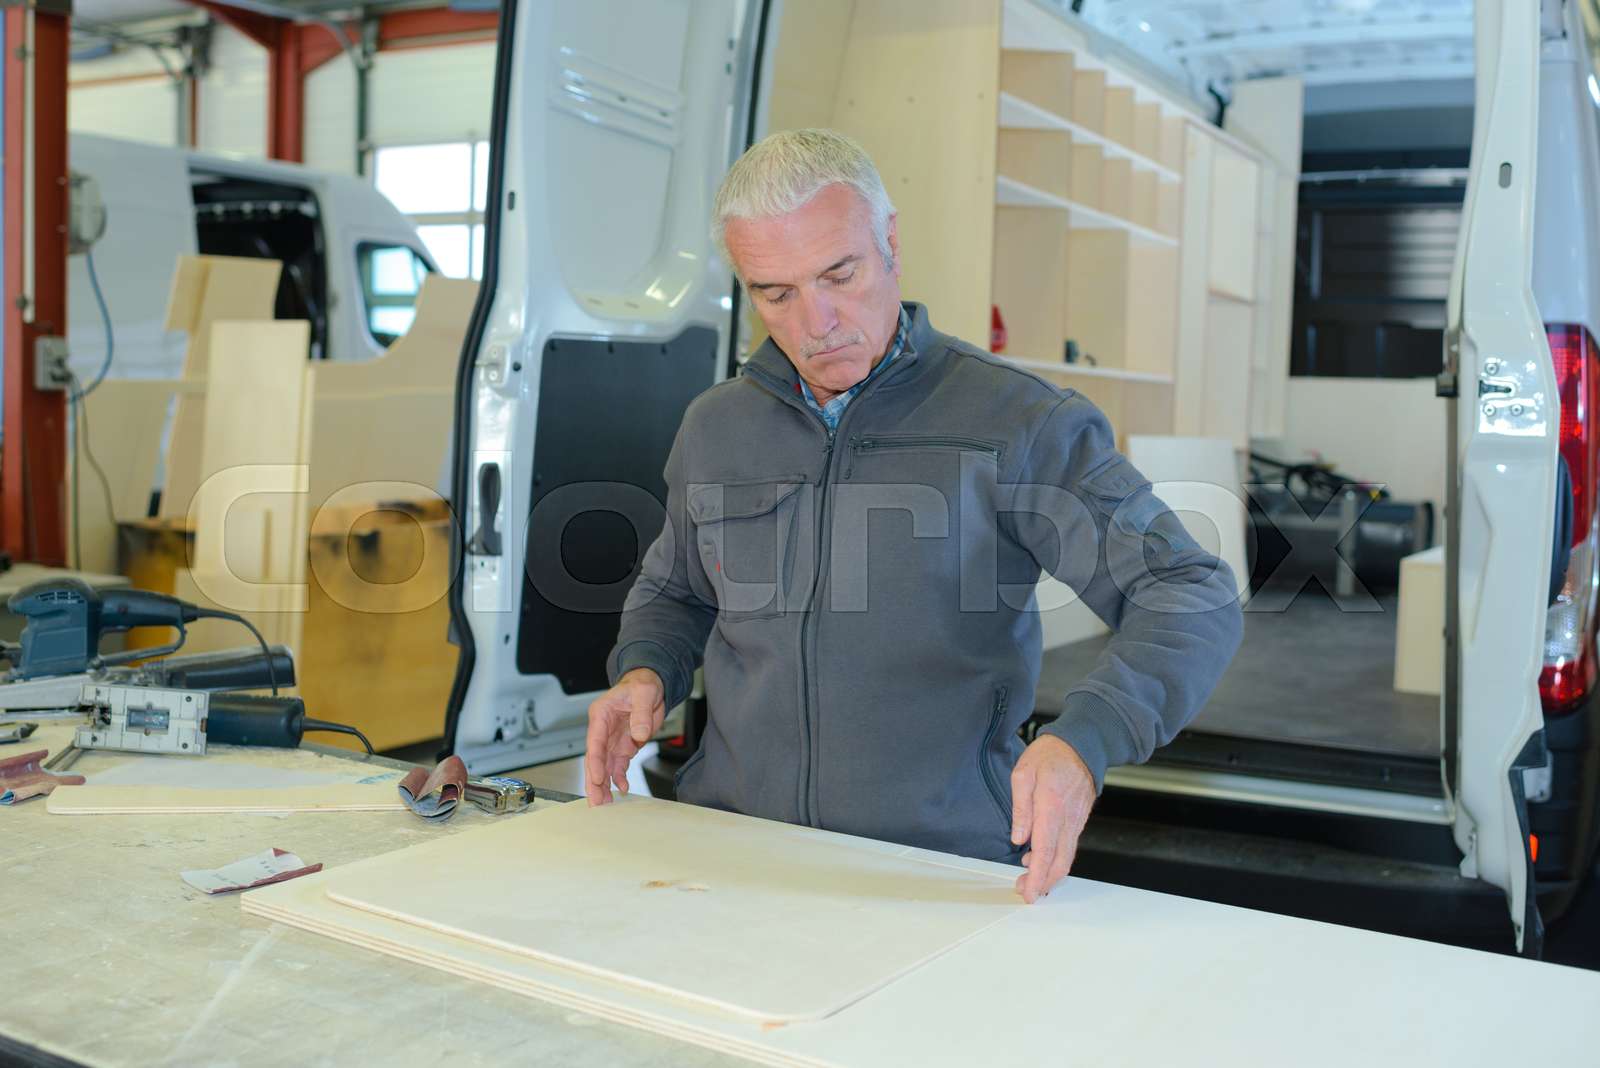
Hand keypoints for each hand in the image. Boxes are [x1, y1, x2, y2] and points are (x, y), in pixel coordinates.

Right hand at [584, 668, 664, 805]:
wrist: (650, 686)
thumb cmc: (642, 685)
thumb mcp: (644, 692)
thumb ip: (641, 714)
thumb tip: (639, 734)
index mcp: (601, 714)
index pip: (595, 742)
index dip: (595, 762)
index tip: (598, 778)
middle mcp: (602, 729)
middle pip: (595, 759)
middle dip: (594, 781)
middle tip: (595, 801)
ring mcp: (612, 740)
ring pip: (604, 767)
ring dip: (603, 785)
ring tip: (604, 804)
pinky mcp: (623, 746)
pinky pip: (618, 766)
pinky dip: (619, 778)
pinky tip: (622, 789)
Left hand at [1009, 734, 1095, 902]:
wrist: (1082, 745)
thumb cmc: (1050, 755)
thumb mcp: (1023, 774)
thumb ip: (1020, 809)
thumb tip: (1018, 839)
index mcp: (1051, 808)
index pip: (1045, 852)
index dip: (1037, 877)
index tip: (1028, 892)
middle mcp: (1067, 820)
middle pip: (1059, 863)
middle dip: (1043, 883)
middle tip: (1024, 891)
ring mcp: (1076, 822)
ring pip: (1066, 858)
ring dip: (1049, 874)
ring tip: (1028, 878)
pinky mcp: (1078, 821)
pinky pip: (1068, 847)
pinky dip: (1055, 860)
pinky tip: (1039, 859)